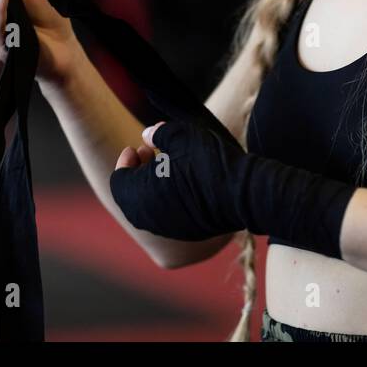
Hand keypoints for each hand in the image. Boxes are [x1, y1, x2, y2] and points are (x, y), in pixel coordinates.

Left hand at [111, 119, 358, 256]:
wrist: (247, 195)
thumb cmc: (210, 163)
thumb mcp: (180, 136)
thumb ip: (158, 134)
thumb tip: (147, 134)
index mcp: (140, 196)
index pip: (119, 181)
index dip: (124, 162)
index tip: (137, 147)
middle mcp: (151, 217)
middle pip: (131, 196)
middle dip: (138, 173)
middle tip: (151, 153)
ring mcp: (171, 228)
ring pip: (150, 207)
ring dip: (153, 185)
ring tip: (171, 164)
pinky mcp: (190, 232)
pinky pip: (169, 215)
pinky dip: (168, 198)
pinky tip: (186, 180)